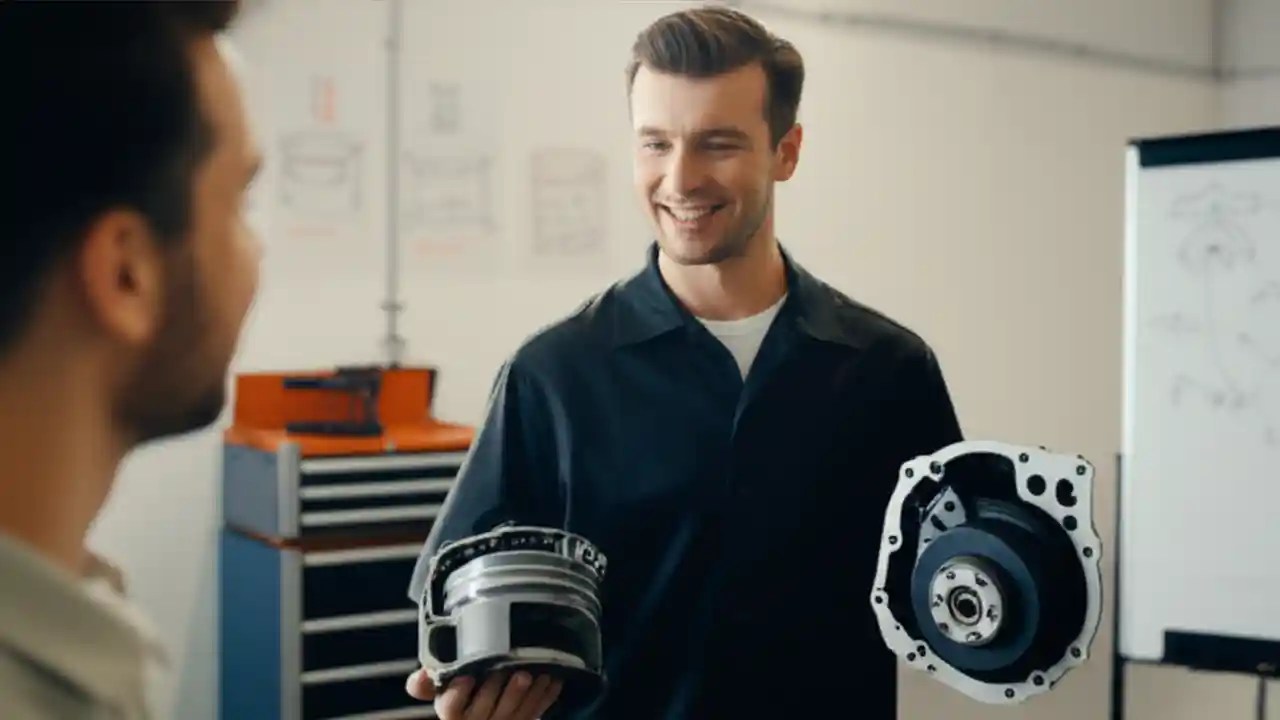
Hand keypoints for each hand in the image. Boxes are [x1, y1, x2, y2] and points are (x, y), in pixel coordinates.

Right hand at [405, 668, 562, 718]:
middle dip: (501, 689)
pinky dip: (546, 696)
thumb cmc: (462, 698)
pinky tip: (551, 679)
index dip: (458, 693)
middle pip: (487, 709)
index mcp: (452, 712)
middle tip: (512, 670)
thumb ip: (427, 683)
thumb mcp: (442, 690)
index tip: (466, 676)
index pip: (451, 706)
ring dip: (528, 693)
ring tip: (534, 674)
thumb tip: (420, 676)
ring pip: (515, 713)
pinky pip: (536, 712)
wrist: (483, 716)